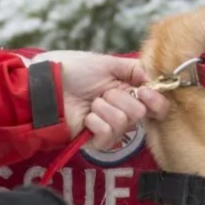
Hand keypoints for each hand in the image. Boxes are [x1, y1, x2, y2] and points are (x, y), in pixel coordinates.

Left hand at [32, 51, 169, 149]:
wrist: (48, 84)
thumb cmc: (73, 70)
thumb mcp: (107, 63)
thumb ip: (134, 69)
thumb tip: (152, 80)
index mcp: (128, 93)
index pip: (156, 107)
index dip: (156, 101)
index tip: (144, 91)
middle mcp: (122, 112)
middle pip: (140, 113)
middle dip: (120, 99)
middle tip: (102, 93)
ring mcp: (109, 128)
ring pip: (124, 122)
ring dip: (104, 108)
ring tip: (90, 103)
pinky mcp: (95, 141)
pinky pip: (108, 134)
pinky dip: (96, 122)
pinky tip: (86, 117)